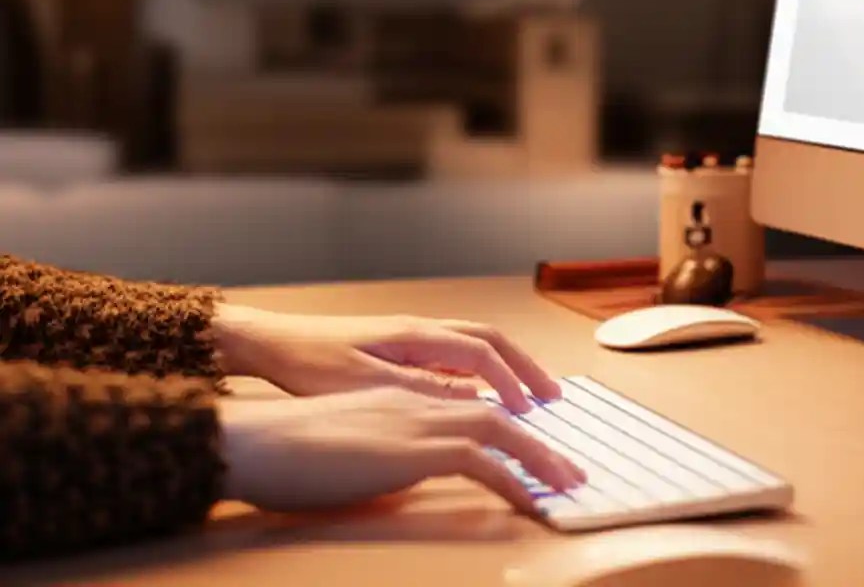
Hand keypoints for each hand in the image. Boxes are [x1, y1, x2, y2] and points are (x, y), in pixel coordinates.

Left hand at [213, 304, 559, 411]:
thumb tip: (470, 396)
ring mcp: (412, 336)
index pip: (481, 353)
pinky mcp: (401, 348)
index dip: (510, 381)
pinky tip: (482, 394)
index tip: (528, 409)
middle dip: (525, 366)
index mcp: (415, 334)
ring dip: (507, 366)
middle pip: (490, 340)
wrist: (273, 343)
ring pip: (475, 344)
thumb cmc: (310, 364)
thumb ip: (418, 389)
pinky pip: (456, 355)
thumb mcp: (364, 383)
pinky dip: (482, 371)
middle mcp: (420, 329)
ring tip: (528, 394)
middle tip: (552, 395)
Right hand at [219, 387, 586, 513]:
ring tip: (567, 482)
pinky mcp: (417, 447)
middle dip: (537, 439)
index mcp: (401, 400)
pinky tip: (533, 500)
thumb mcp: (349, 449)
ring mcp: (419, 419)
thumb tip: (407, 475)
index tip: (530, 449)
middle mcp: (417, 402)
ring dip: (539, 456)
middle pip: (495, 412)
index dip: (504, 426)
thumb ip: (385, 454)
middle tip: (567, 468)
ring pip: (499, 430)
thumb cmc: (288, 454)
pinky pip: (483, 461)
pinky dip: (515, 479)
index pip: (468, 406)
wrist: (259, 443)